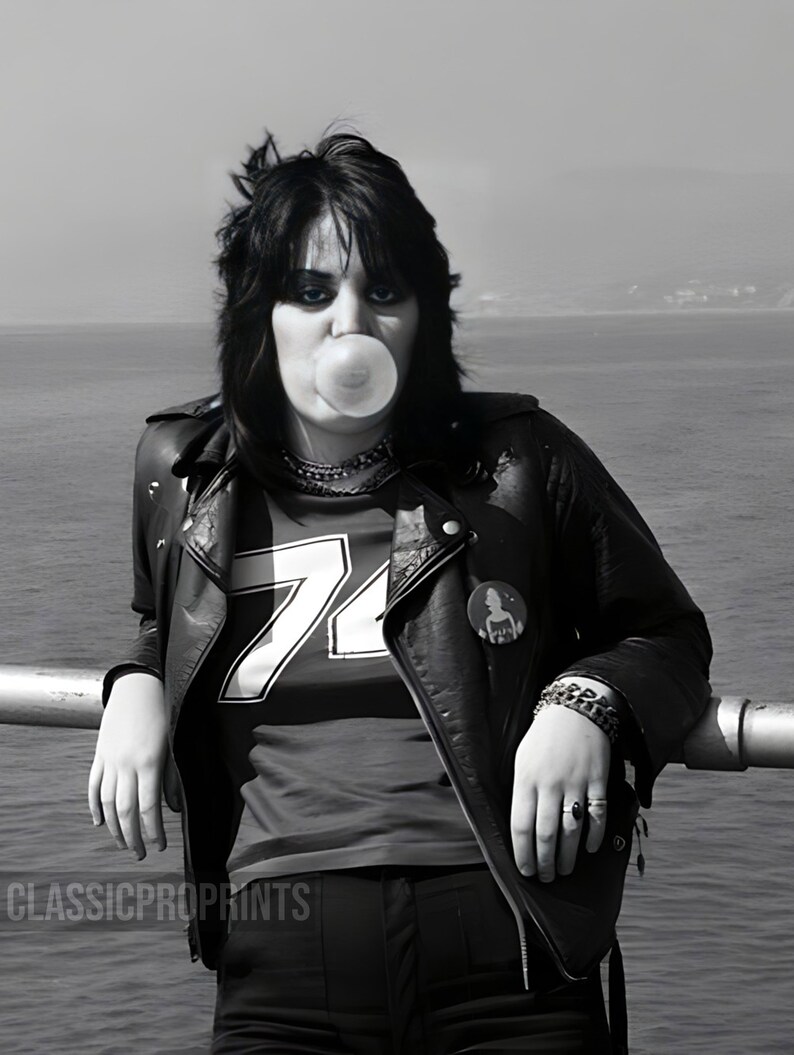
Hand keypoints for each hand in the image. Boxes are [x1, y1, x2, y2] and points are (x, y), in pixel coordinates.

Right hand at [88, 672, 168, 859]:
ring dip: (114, 828)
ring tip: (123, 843)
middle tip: (140, 853)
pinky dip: (95, 806)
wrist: (138, 684)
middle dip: (132, 837)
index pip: (148, 808)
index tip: (159, 846)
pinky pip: (94, 786)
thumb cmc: (162, 712)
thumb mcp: (174, 743)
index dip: (153, 831)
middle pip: (125, 811)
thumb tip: (173, 809)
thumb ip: (173, 778)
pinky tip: (100, 822)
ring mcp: (109, 760)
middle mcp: (126, 764)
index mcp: (149, 762)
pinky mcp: (99, 754)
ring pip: (107, 803)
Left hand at [510, 686, 611, 882]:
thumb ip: (521, 792)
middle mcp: (549, 784)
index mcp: (525, 779)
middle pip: (545, 834)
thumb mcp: (522, 759)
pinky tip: (590, 849)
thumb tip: (521, 829)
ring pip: (571, 831)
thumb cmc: (544, 739)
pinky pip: (597, 816)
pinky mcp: (597, 781)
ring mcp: (575, 783)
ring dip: (567, 857)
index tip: (525, 870)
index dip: (523, 853)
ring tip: (563, 870)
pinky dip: (594, 837)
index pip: (520, 826)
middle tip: (545, 877)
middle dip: (544, 862)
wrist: (575, 710)